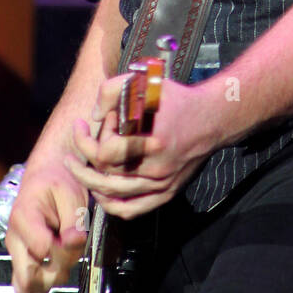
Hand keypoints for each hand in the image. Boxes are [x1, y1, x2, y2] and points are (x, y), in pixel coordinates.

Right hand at [6, 148, 90, 292]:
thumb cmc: (57, 182)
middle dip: (55, 272)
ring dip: (50, 279)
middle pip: (28, 277)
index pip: (41, 249)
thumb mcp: (71, 194)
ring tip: (63, 258)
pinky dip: (43, 283)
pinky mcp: (21, 259)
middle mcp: (15, 238)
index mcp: (24, 217)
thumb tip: (73, 242)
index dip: (63, 250)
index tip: (73, 237)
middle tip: (69, 254)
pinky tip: (55, 266)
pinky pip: (26, 285)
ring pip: (26, 286)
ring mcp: (16, 251)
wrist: (46, 176)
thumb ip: (73, 221)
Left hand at [61, 73, 215, 219]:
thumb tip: (93, 116)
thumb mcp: (145, 83)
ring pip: (114, 196)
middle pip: (106, 175)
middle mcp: (157, 168)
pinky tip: (101, 192)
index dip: (92, 138)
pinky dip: (111, 205)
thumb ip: (112, 91)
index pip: (105, 153)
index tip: (94, 122)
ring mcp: (162, 184)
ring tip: (79, 168)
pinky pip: (132, 210)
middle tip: (79, 145)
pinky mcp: (166, 192)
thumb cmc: (177, 99)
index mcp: (152, 142)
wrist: (213, 118)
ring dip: (91, 182)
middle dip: (87, 157)